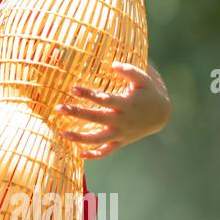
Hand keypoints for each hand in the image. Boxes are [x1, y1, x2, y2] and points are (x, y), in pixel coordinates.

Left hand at [55, 61, 170, 159]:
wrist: (161, 114)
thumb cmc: (149, 92)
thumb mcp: (143, 79)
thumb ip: (129, 70)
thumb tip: (112, 64)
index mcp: (126, 104)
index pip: (104, 100)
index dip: (89, 95)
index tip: (73, 88)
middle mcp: (122, 121)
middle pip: (96, 119)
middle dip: (77, 114)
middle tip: (58, 108)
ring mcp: (120, 134)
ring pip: (98, 140)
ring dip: (80, 138)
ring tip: (62, 133)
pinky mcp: (120, 142)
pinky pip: (106, 152)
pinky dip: (94, 155)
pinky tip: (79, 154)